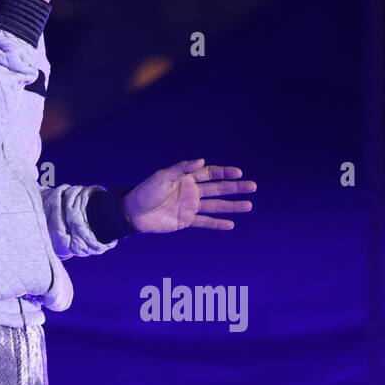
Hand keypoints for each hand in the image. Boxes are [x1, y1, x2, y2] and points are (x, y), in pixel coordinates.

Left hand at [122, 158, 255, 233]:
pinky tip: (231, 224)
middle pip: (217, 188)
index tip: (239, 173)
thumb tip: (201, 160)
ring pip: (215, 205)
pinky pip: (205, 222)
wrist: (132, 213)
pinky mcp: (186, 220)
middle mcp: (191, 191)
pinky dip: (217, 223)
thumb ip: (181, 169)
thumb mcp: (162, 177)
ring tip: (249, 205)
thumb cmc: (144, 192)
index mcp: (185, 178)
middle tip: (253, 187)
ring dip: (231, 206)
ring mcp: (189, 206)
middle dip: (235, 188)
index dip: (224, 173)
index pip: (209, 173)